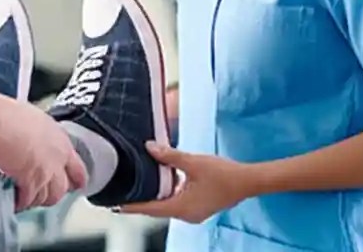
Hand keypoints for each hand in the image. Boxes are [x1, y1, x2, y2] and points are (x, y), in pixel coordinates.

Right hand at [0, 99, 87, 211]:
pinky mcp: (30, 184)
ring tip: (27, 199)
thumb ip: (41, 136)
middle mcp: (57, 160)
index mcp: (61, 142)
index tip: (76, 185)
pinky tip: (14, 201)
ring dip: (37, 199)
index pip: (77, 167)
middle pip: (63, 187)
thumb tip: (34, 142)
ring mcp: (45, 174)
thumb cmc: (10, 116)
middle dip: (54, 193)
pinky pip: (28, 200)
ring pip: (48, 198)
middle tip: (45, 194)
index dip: (76, 178)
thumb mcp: (35, 121)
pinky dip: (21, 202)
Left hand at [119, 142, 255, 222]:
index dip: (131, 206)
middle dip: (140, 201)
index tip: (115, 205)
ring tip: (136, 187)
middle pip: (156, 209)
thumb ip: (169, 155)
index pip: (149, 209)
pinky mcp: (198, 207)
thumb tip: (149, 147)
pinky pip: (176, 203)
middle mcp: (185, 215)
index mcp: (181, 208)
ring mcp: (193, 213)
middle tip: (122, 193)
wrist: (248, 181)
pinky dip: (166, 194)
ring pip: (166, 206)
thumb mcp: (193, 162)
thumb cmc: (224, 174)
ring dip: (153, 197)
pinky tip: (162, 183)